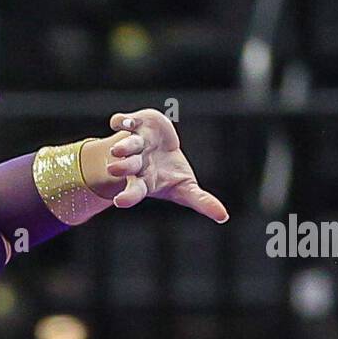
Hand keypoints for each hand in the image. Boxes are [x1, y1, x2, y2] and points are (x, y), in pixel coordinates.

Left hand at [104, 109, 228, 222]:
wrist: (160, 149)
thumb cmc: (170, 175)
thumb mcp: (186, 189)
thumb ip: (201, 202)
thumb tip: (224, 217)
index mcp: (145, 181)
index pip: (136, 192)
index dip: (128, 197)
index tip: (120, 202)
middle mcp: (136, 163)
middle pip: (128, 166)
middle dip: (123, 167)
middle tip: (113, 169)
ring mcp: (135, 143)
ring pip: (127, 145)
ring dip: (124, 146)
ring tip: (117, 149)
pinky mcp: (136, 124)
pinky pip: (123, 122)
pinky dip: (122, 121)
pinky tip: (120, 121)